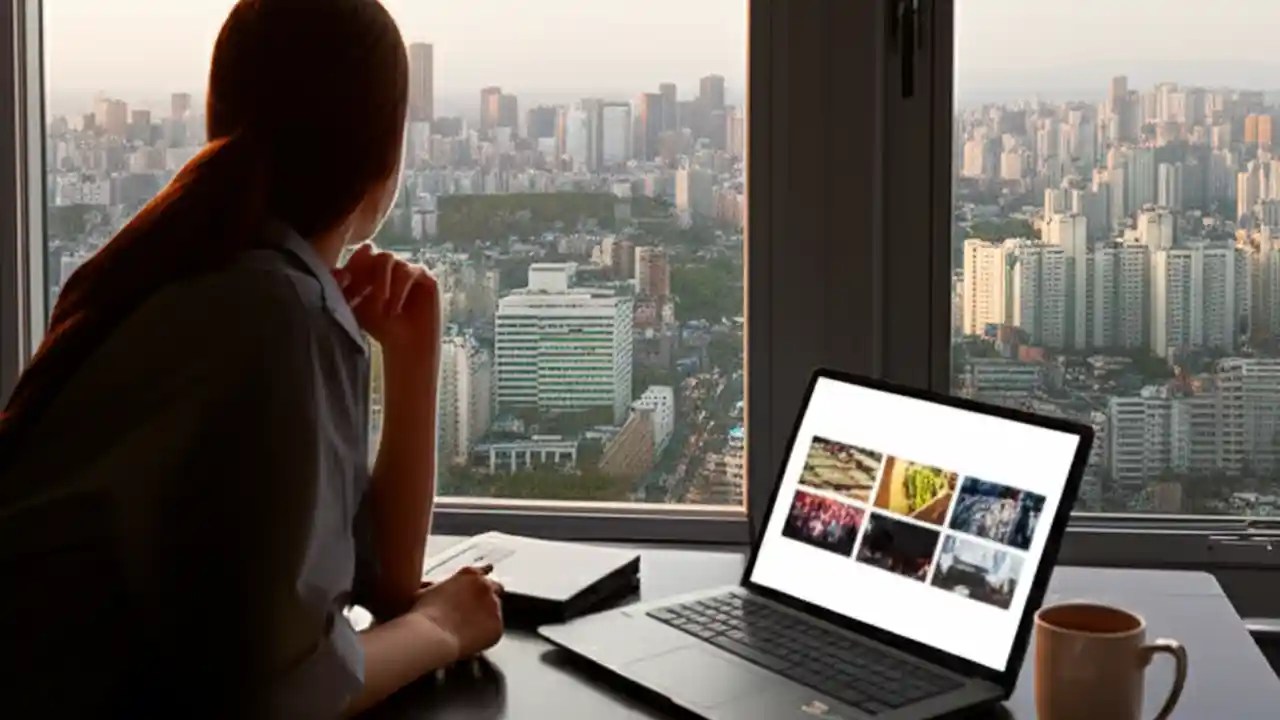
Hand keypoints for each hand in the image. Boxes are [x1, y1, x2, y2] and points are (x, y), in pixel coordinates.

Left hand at [335, 243, 440, 358]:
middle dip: (365, 274)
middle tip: (361, 296)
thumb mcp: (355, 306)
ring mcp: (409, 269)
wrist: (406, 346)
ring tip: (380, 309)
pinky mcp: (426, 277)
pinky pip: (408, 272)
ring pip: (389, 260)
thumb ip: (344, 288)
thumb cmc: (379, 326)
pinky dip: (398, 290)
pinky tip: (394, 309)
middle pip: (375, 254)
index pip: (361, 255)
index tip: (345, 285)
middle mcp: (392, 265)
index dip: (353, 267)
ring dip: (381, 283)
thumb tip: (336, 271)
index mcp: (373, 266)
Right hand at [410, 566, 503, 660]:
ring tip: (466, 630)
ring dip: (486, 617)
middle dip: (486, 599)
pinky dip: (487, 634)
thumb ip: (440, 586)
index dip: (482, 580)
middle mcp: (486, 586)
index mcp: (470, 575)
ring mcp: (494, 606)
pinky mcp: (497, 626)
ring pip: (495, 611)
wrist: (430, 635)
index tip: (483, 585)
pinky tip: (470, 640)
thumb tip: (437, 589)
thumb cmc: (423, 614)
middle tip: (473, 612)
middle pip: (495, 589)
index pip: (483, 571)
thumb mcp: (427, 591)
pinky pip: (495, 630)